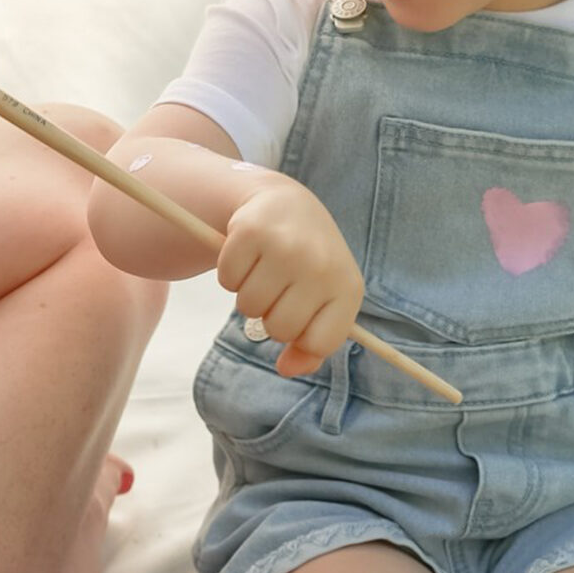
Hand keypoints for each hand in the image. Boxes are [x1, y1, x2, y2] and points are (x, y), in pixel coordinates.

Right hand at [217, 177, 363, 376]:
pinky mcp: (251, 231)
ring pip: (248, 308)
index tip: (301, 315)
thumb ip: (312, 345)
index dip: (301, 337)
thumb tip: (287, 369)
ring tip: (263, 270)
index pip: (318, 343)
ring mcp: (286, 246)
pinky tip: (248, 255)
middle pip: (278, 329)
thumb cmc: (309, 262)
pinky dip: (231, 274)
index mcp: (347, 286)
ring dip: (248, 294)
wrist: (287, 203)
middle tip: (278, 288)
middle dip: (270, 315)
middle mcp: (321, 265)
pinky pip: (227, 280)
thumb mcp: (324, 300)